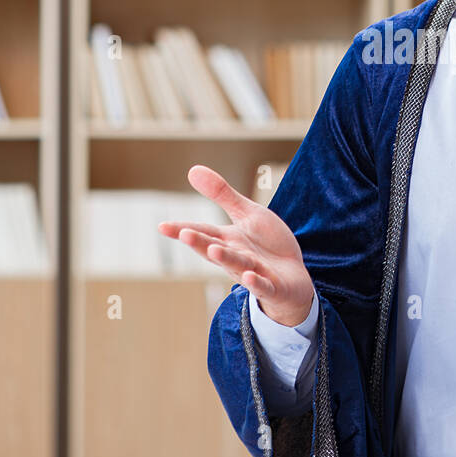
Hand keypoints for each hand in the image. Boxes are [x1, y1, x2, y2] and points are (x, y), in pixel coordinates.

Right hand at [158, 165, 315, 326]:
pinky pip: (263, 285)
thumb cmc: (267, 244)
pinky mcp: (273, 286)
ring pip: (238, 265)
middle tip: (184, 233)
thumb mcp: (247, 214)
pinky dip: (256, 283)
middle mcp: (237, 257)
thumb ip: (222, 195)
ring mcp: (254, 273)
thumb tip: (192, 170)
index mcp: (228, 239)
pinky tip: (249, 277)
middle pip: (215, 248)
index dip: (183, 229)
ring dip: (225, 258)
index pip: (203, 232)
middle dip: (200, 242)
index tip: (162, 226)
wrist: (294, 276)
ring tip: (213, 250)